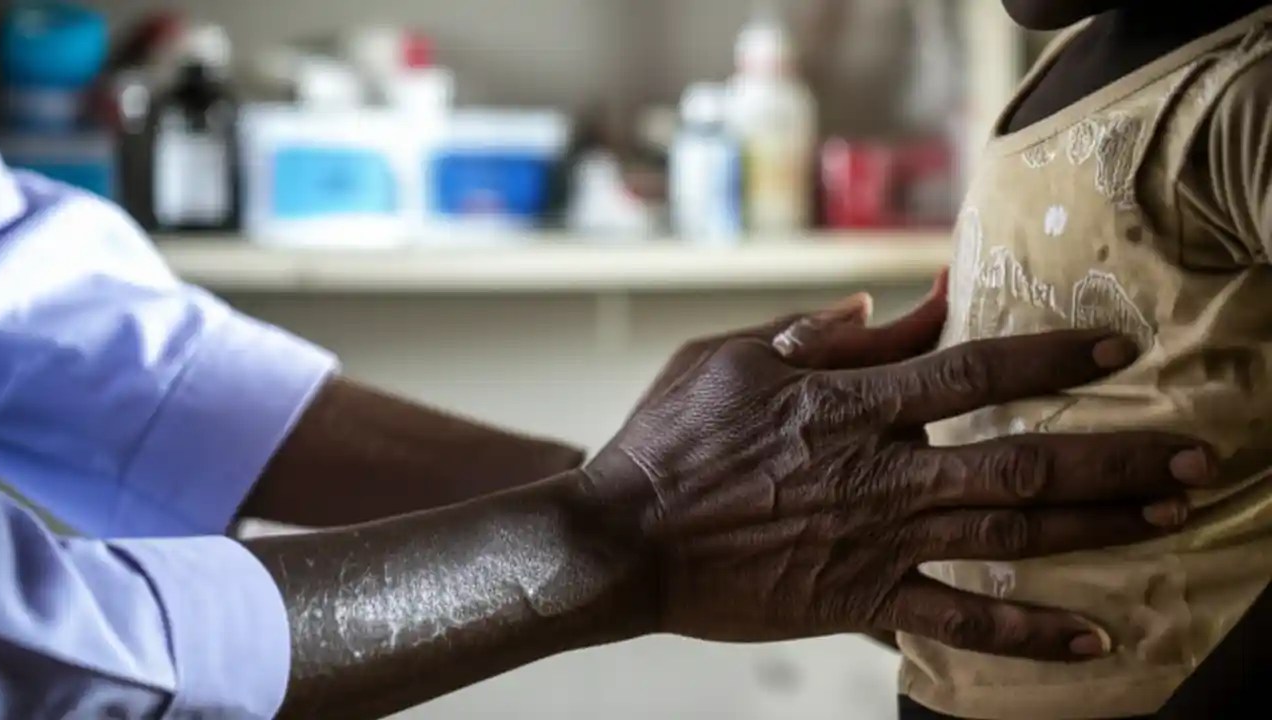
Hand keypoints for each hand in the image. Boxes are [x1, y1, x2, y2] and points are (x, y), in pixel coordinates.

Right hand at [581, 276, 1218, 660]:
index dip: (1053, 354)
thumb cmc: (671, 438)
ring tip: (1171, 517)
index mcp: (847, 401)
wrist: (622, 538)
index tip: (1116, 346)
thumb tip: (905, 296)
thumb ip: (826, 329)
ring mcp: (873, 541)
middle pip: (1021, 461)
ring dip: (1099, 528)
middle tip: (1194, 453)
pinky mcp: (856, 600)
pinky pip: (955, 620)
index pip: (973, 368)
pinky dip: (1025, 631)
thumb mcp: (734, 354)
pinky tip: (1091, 634)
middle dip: (1116, 456)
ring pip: (1008, 537)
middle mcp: (878, 470)